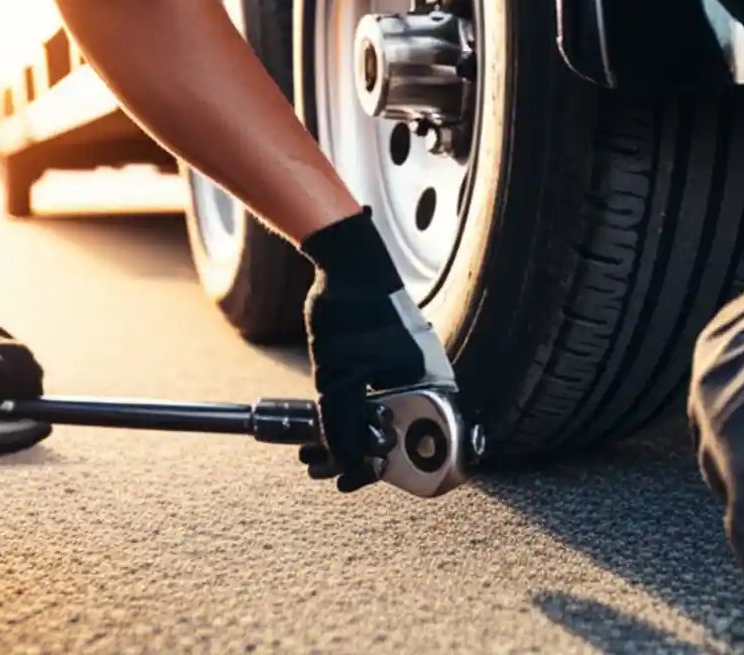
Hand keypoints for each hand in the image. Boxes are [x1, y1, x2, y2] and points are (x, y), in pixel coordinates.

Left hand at [300, 282, 456, 492]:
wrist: (350, 262)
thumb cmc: (355, 314)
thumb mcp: (340, 379)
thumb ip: (342, 424)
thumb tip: (345, 463)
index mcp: (433, 388)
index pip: (423, 448)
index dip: (386, 471)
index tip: (351, 482)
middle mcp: (429, 385)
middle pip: (399, 440)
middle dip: (359, 459)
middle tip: (321, 468)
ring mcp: (411, 375)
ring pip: (382, 423)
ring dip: (347, 440)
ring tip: (310, 451)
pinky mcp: (392, 367)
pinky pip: (376, 404)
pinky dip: (349, 417)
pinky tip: (321, 425)